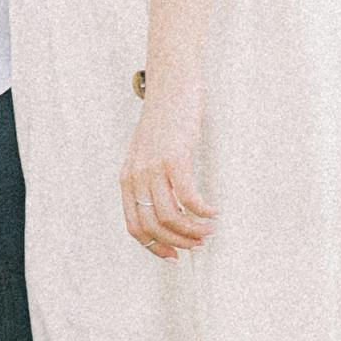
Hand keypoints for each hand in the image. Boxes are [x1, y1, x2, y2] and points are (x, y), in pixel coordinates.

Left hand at [121, 87, 213, 257]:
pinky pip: (189, 198)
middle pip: (153, 226)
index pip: (134, 227)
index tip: (175, 256)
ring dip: (193, 231)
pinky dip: (203, 211)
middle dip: (178, 242)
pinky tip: (214, 211)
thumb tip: (168, 212)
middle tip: (199, 244)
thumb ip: (150, 179)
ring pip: (171, 216)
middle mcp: (136, 176)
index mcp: (127, 179)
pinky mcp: (174, 158)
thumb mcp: (148, 153)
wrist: (171, 84)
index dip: (154, 247)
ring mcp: (153, 167)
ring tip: (209, 231)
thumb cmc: (165, 120)